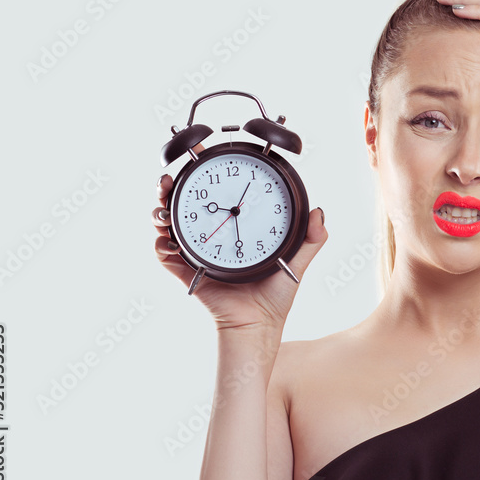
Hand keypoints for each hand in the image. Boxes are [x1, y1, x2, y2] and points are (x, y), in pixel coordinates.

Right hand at [152, 144, 327, 334]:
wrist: (258, 325)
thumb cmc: (276, 296)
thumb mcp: (296, 261)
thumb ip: (311, 238)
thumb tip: (319, 213)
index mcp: (235, 227)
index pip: (217, 193)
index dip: (203, 173)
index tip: (199, 155)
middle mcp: (212, 235)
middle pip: (183, 203)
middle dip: (171, 187)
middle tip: (168, 179)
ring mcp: (195, 252)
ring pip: (167, 224)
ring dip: (160, 211)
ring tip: (163, 206)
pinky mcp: (186, 271)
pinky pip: (164, 255)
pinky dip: (160, 244)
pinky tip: (167, 239)